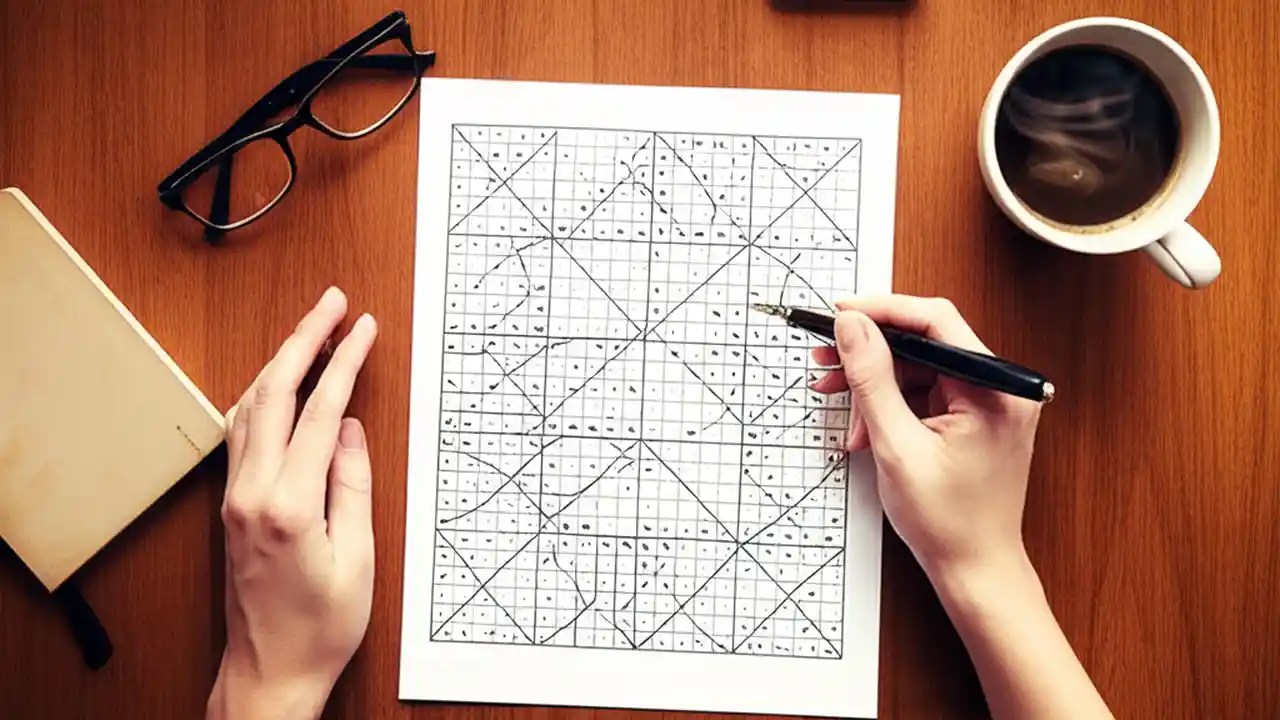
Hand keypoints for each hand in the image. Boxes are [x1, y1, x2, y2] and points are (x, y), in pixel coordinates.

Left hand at [207, 287, 377, 719]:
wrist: (269, 672)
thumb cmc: (320, 627)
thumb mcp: (358, 558)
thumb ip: (353, 485)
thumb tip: (349, 428)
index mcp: (289, 504)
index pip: (319, 411)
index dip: (344, 362)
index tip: (363, 328)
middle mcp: (252, 492)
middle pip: (273, 393)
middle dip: (304, 339)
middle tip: (331, 302)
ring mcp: (235, 497)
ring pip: (250, 407)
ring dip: (279, 362)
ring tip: (309, 330)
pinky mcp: (233, 505)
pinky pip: (241, 432)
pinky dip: (261, 395)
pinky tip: (274, 384)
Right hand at [810, 294, 1040, 578]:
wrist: (975, 570)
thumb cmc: (948, 522)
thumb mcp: (897, 445)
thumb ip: (872, 380)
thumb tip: (852, 327)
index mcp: (994, 389)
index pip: (936, 321)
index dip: (883, 311)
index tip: (841, 313)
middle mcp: (999, 388)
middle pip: (924, 343)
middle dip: (870, 353)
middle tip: (825, 359)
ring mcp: (988, 402)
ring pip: (918, 368)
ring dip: (875, 384)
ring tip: (838, 403)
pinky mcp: (974, 417)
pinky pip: (925, 392)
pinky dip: (890, 404)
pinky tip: (864, 426)